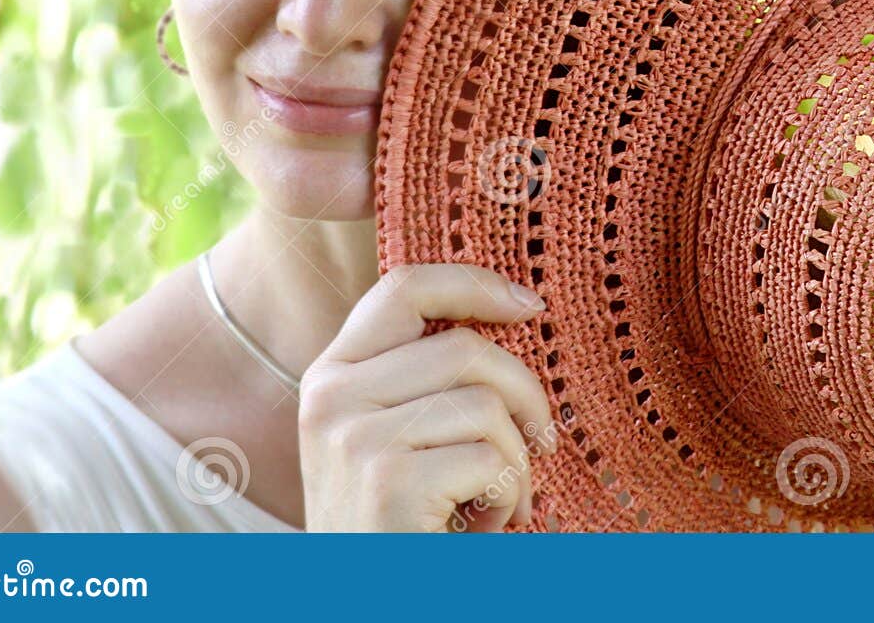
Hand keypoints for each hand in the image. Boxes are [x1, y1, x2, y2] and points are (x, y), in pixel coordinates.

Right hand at [298, 263, 556, 531]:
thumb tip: (517, 306)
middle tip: (543, 443)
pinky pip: (492, 458)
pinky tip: (489, 526)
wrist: (366, 608)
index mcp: (331, 375)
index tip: (531, 305)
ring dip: (517, 459)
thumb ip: (426, 376)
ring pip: (486, 404)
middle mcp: (330, 396)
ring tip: (499, 499)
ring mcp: (353, 437)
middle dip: (525, 396)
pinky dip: (512, 497)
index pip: (404, 287)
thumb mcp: (398, 436)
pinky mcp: (387, 481)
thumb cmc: (401, 526)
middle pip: (466, 347)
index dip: (474, 283)